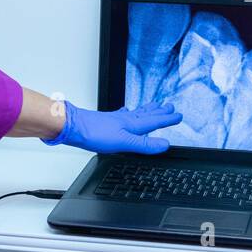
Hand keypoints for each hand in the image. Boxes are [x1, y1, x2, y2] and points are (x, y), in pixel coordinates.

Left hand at [44, 102, 181, 154]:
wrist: (73, 126)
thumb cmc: (95, 133)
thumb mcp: (124, 142)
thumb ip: (144, 144)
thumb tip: (164, 144)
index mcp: (132, 124)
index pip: (154, 121)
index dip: (167, 120)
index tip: (178, 116)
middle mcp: (126, 119)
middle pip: (147, 114)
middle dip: (159, 112)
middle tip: (170, 107)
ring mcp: (116, 119)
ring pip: (137, 114)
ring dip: (147, 111)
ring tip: (154, 106)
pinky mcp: (106, 121)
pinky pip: (123, 115)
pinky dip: (129, 113)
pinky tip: (126, 112)